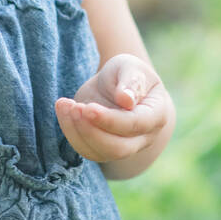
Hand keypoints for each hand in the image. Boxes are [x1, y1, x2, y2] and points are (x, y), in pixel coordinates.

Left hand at [54, 54, 169, 163]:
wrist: (118, 86)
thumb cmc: (127, 74)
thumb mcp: (130, 67)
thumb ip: (130, 81)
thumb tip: (126, 100)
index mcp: (156, 114)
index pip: (135, 124)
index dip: (110, 120)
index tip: (88, 108)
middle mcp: (144, 137)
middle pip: (118, 148)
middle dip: (92, 131)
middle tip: (75, 108)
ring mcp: (124, 147)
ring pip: (100, 153)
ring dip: (78, 132)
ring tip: (65, 105)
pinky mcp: (103, 150)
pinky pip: (86, 150)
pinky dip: (71, 132)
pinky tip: (63, 110)